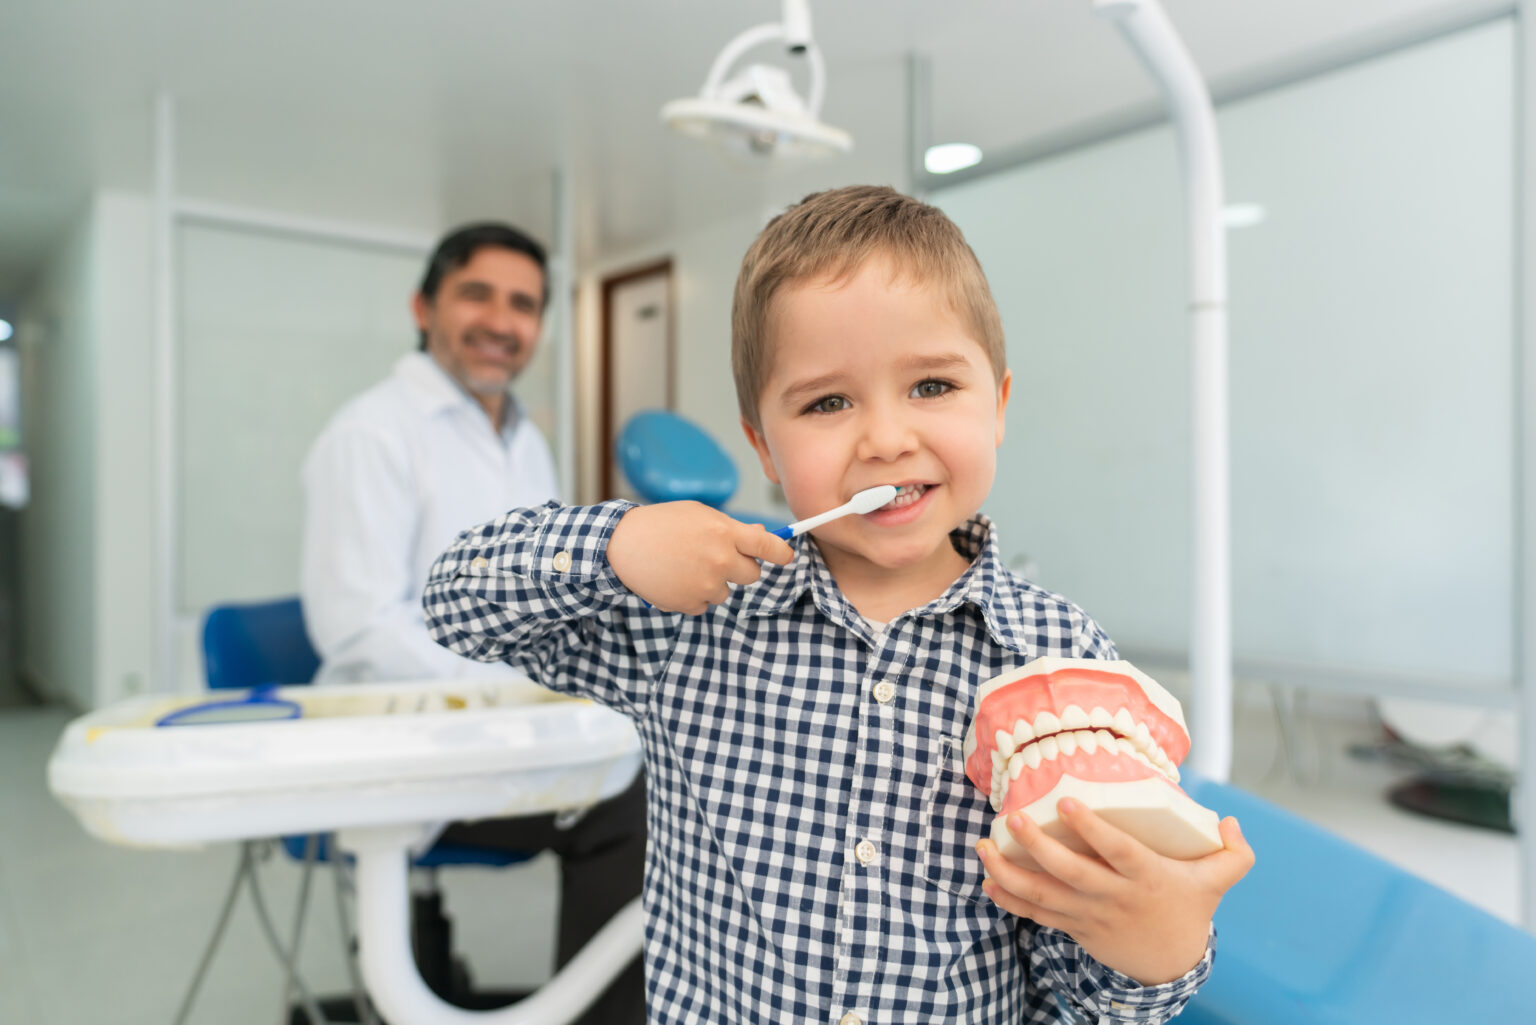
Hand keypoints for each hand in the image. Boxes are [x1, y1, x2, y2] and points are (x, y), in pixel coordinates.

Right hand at [607, 501, 793, 613]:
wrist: (622, 545)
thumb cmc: (662, 524)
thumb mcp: (699, 514)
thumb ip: (731, 528)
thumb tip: (761, 535)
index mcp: (725, 532)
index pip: (768, 546)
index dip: (781, 553)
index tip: (786, 556)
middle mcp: (720, 560)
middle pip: (752, 575)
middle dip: (741, 568)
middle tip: (718, 558)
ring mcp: (705, 585)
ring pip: (726, 592)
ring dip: (713, 582)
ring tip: (685, 566)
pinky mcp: (690, 604)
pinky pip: (704, 604)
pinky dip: (693, 595)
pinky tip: (674, 579)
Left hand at [977, 798, 1253, 985]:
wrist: (1169, 963)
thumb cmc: (1189, 908)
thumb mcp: (1219, 880)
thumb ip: (1235, 853)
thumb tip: (1230, 820)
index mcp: (1147, 878)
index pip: (1117, 851)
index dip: (1091, 828)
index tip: (1066, 802)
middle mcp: (1114, 896)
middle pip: (1070, 873)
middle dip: (1037, 846)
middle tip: (1012, 819)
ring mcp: (1089, 914)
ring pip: (1043, 895)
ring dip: (1008, 872)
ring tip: (983, 846)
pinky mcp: (1073, 926)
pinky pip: (1035, 915)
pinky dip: (1009, 899)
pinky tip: (987, 879)